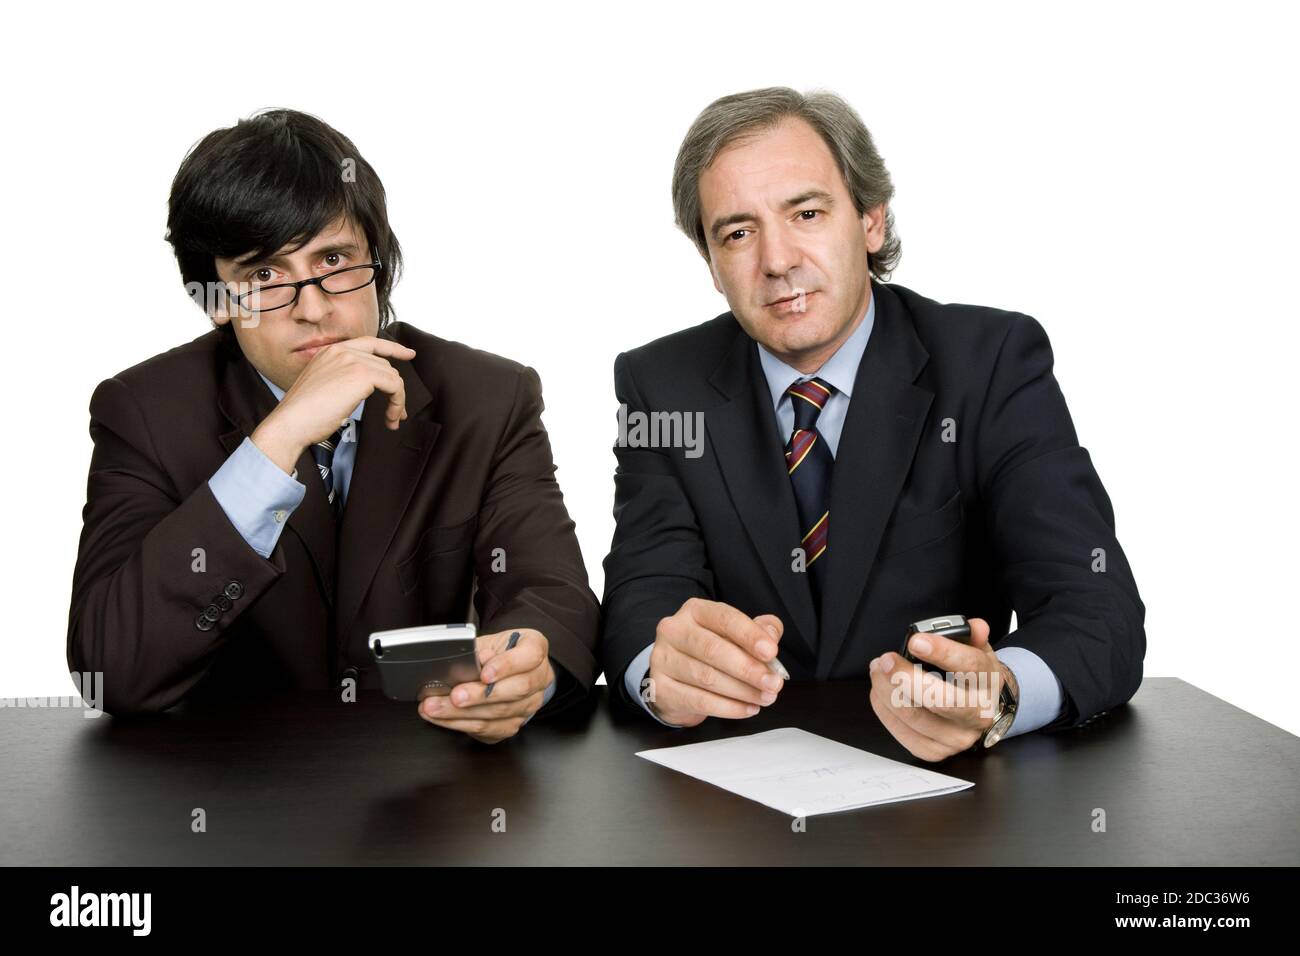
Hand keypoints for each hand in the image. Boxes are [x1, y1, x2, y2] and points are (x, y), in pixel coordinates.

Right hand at [250, 336, 415, 472]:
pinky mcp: (362, 374)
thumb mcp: (323, 388)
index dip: (392, 348)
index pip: (369, 343)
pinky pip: (394, 385)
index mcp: (330, 352)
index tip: (408, 354)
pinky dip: (398, 403)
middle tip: (397, 413)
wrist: (290, 423)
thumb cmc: (303, 415)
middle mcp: (342, 351)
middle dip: (395, 390)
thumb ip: (342, 380)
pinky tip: (391, 417)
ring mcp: (352, 360)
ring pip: (392, 377)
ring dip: (398, 401)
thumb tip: (366, 388)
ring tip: (393, 419)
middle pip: (384, 365)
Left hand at [417, 628, 553, 743]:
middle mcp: (539, 678)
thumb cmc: (496, 652)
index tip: (484, 673)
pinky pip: (491, 729)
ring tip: (436, 708)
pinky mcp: (515, 723)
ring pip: (502, 713)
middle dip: (481, 695)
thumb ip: (478, 651)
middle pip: (517, 689)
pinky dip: (463, 725)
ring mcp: (530, 704)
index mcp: (534, 650)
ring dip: (465, 713)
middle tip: (454, 695)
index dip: (507, 666)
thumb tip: (463, 663)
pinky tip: (444, 719)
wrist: (507, 669)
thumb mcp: (488, 642)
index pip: (529, 656)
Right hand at [644, 597, 785, 726]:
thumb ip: (758, 631)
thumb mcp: (734, 635)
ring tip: (765, 698)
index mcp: (695, 611)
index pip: (724, 618)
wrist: (675, 678)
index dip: (749, 635)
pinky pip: (698, 700)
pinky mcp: (660, 687)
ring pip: (707, 678)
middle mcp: (674, 630)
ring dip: (742, 691)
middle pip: (713, 649)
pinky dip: (728, 708)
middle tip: (773, 683)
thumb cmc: (709, 653)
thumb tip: (772, 636)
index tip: (771, 652)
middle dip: (748, 669)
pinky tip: (747, 708)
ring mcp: (663, 659)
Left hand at [867, 617, 1017, 761]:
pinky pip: (903, 733)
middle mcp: (977, 715)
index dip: (942, 652)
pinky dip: (884, 710)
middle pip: (941, 700)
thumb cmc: (971, 676)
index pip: (970, 667)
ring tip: (877, 670)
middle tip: (885, 660)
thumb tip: (975, 626)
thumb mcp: (977, 650)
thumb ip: (973, 636)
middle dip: (906, 677)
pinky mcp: (935, 751)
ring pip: (916, 717)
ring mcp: (957, 738)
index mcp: (989, 684)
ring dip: (887, 691)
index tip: (916, 640)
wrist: (979, 708)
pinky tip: (879, 692)